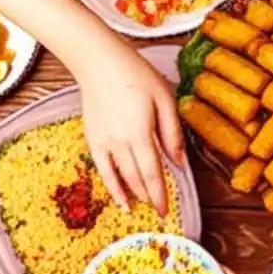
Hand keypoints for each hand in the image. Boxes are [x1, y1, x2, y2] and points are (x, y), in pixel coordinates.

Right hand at [76, 34, 183, 215]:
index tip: (166, 210)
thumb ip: (172, 132)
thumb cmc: (136, 75)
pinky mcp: (92, 139)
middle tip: (159, 211)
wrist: (99, 62)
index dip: (159, 194)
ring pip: (119, 177)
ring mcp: (103, 142)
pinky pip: (102, 169)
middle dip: (149, 197)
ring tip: (143, 206)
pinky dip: (111, 186)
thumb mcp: (164, 99)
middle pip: (136, 178)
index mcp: (140, 132)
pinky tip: (120, 198)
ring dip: (132, 194)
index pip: (152, 173)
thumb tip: (179, 161)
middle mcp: (119, 142)